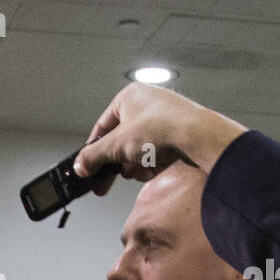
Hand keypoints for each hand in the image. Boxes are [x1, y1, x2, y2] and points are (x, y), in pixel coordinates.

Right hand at [74, 83, 247, 189]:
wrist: (199, 136)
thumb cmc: (163, 128)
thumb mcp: (117, 145)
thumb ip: (94, 157)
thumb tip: (80, 165)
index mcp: (129, 97)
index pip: (102, 127)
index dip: (93, 151)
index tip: (88, 167)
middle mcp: (146, 104)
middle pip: (121, 141)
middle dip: (116, 163)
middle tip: (105, 182)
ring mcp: (163, 118)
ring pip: (138, 149)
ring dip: (134, 165)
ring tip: (137, 170)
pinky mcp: (176, 133)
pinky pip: (155, 152)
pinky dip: (151, 164)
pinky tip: (152, 169)